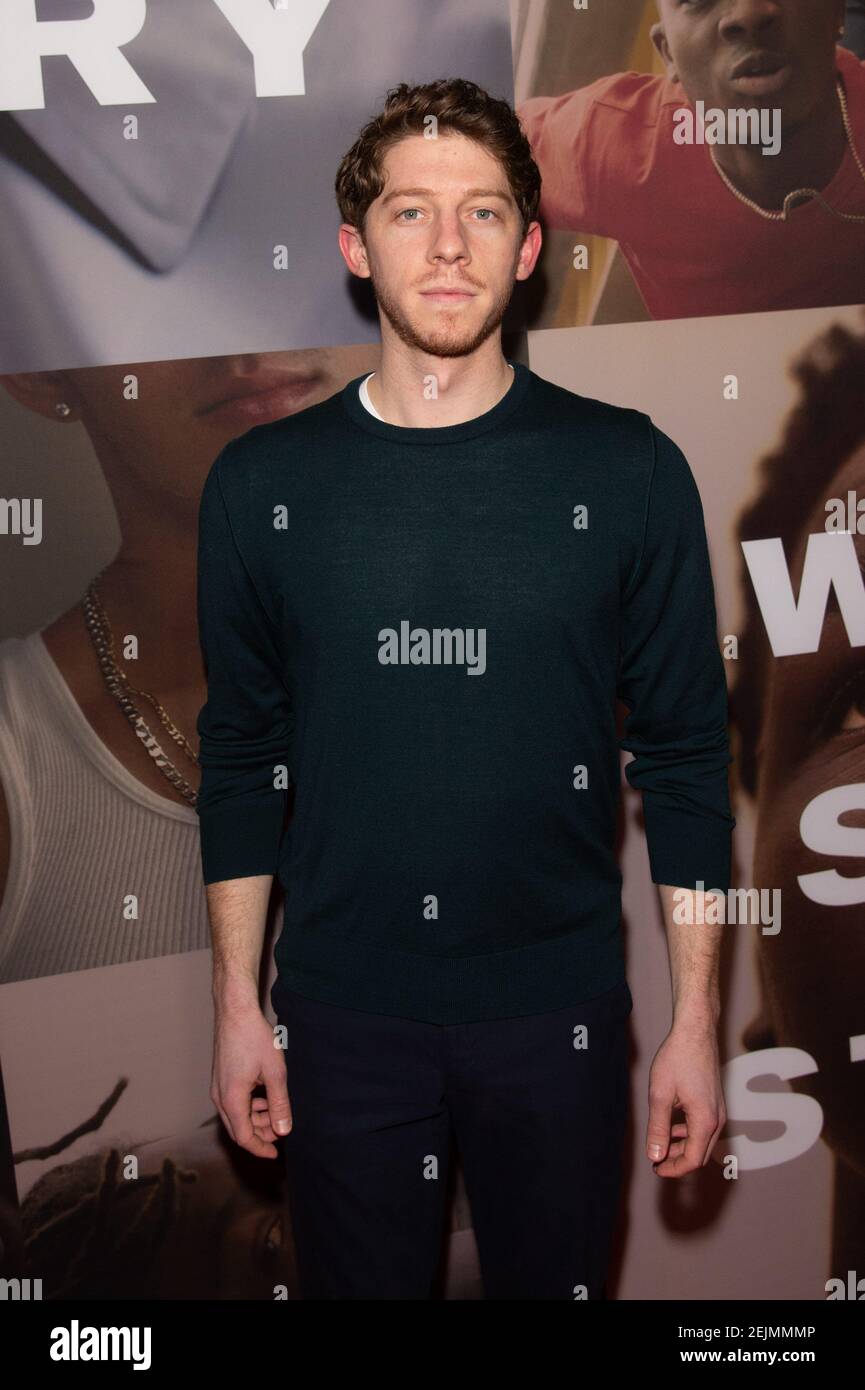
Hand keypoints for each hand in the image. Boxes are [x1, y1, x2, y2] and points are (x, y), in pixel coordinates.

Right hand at [211, 995, 292, 1158]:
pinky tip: (265, 1096)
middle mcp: (220, 1097)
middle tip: (281, 1131)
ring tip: (276, 1111)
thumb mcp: (275, 1072)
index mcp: (232, 1100)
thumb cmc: (254, 1038)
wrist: (235, 1012)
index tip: (276, 1154)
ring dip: (256, 1119)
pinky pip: (233, 1103)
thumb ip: (279, 1104)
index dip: (260, 1148)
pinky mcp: (221, 1079)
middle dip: (260, 1134)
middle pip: (238, 1129)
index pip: (244, 1137)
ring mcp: (218, 1088)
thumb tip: (283, 1130)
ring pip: (236, 1116)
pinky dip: (249, 1106)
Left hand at [645, 1021, 725, 1175]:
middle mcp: (717, 1119)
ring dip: (682, 1147)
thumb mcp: (660, 1095)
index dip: (673, 1170)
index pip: (692, 1160)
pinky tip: (672, 1125)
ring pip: (702, 1142)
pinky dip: (688, 1134)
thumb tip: (655, 1156)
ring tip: (660, 1143)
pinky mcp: (715, 1103)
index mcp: (705, 1120)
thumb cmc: (678, 1058)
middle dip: (677, 1161)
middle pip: (700, 1155)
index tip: (655, 1168)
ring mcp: (718, 1110)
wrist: (696, 1032)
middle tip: (655, 1160)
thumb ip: (658, 1128)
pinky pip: (703, 1128)